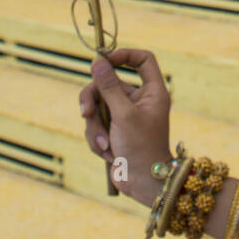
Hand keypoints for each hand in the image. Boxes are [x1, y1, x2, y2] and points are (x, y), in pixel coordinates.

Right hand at [79, 48, 171, 205]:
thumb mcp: (123, 114)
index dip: (124, 55)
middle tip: (86, 113)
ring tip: (106, 145)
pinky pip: (95, 125)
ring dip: (96, 128)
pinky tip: (108, 154)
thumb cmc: (141, 148)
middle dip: (93, 101)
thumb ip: (109, 87)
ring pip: (97, 106)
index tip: (104, 60)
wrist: (141, 184)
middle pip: (108, 83)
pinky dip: (97, 139)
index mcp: (152, 92)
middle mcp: (139, 100)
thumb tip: (97, 61)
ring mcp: (124, 115)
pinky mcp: (112, 130)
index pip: (143, 60)